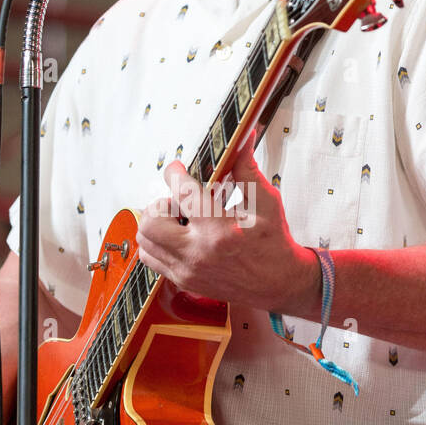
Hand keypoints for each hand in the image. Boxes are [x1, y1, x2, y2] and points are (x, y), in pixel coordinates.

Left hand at [135, 134, 319, 315]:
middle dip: (160, 202)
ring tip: (177, 218)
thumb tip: (241, 141)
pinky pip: (151, 259)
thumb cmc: (274, 243)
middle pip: (152, 219)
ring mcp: (187, 270)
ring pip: (146, 241)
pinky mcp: (183, 281)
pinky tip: (176, 235)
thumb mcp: (265, 202)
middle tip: (177, 200)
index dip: (174, 173)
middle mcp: (198, 252)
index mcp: (219, 230)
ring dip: (156, 222)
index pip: (182, 193)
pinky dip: (157, 243)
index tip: (176, 169)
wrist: (279, 283)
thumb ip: (246, 170)